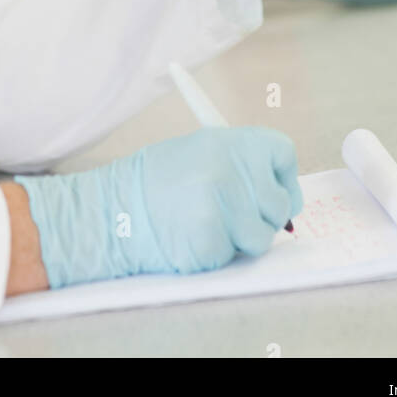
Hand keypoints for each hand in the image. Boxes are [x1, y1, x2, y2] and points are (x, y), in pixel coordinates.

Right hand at [14, 127, 302, 287]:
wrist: (113, 208)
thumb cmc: (157, 181)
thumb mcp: (200, 152)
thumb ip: (242, 166)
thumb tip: (283, 197)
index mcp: (231, 140)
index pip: (284, 153)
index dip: (283, 177)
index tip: (274, 191)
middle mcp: (232, 168)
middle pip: (280, 203)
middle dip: (262, 216)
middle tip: (233, 215)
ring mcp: (224, 205)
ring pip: (262, 237)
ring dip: (240, 239)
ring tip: (206, 224)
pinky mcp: (213, 241)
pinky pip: (233, 256)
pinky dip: (216, 254)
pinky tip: (190, 237)